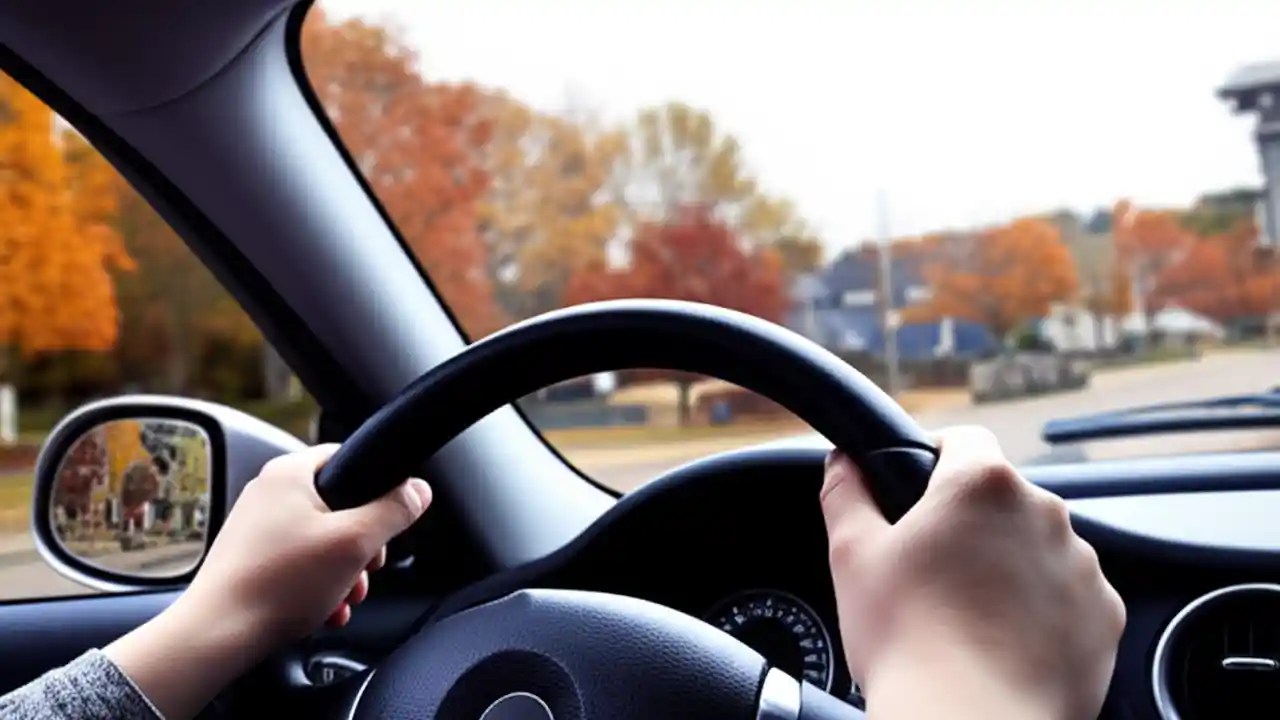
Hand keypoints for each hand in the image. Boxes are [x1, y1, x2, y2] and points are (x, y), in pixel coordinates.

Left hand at [106, 444, 430, 718]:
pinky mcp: (250, 558)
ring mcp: (257, 526)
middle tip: (365, 568)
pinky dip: (318, 585)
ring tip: (343, 598)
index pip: (351, 458)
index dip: (379, 490)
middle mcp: (269, 492)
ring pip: (323, 540)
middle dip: (362, 545)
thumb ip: (394, 510)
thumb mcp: (355, 542)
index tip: (388, 522)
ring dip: (344, 571)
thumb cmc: (277, 585)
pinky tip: (323, 610)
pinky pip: (299, 563)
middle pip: (341, 505)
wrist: (217, 635)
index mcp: (290, 472)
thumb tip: (418, 490)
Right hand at [821, 427, 1124, 719]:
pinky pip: (1068, 595)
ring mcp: (1082, 565)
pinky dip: (1040, 609)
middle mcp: (1044, 512)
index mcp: (982, 484)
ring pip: (1036, 546)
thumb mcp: (852, 556)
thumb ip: (846, 492)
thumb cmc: (909, 641)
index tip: (916, 492)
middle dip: (969, 524)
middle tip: (930, 571)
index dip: (933, 459)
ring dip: (1008, 565)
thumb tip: (843, 463)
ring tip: (966, 615)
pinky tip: (1002, 640)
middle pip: (1000, 498)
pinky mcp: (1105, 615)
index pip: (962, 439)